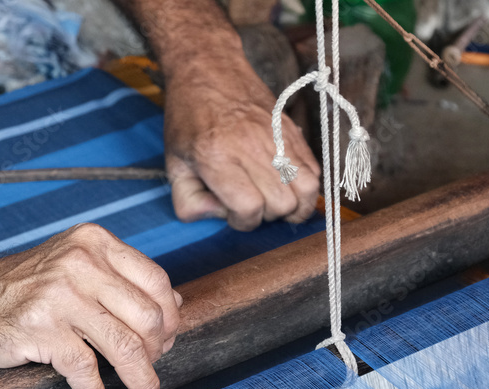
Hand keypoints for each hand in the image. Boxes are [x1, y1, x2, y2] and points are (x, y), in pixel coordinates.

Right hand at [0, 223, 180, 388]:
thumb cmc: (23, 291)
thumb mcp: (74, 266)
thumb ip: (120, 279)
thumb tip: (175, 306)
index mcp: (94, 243)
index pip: (157, 282)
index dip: (170, 319)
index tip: (166, 343)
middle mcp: (80, 263)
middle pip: (148, 318)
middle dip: (158, 354)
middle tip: (149, 372)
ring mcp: (60, 295)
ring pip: (126, 348)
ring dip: (141, 383)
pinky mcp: (40, 328)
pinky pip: (87, 371)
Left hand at [164, 58, 320, 230]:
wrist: (209, 68)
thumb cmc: (188, 118)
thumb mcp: (173, 164)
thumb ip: (188, 202)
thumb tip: (219, 217)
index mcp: (216, 156)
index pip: (248, 208)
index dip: (243, 221)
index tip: (234, 213)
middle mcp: (250, 146)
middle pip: (281, 204)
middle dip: (268, 215)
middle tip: (254, 203)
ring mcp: (276, 137)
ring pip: (307, 190)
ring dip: (295, 205)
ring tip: (278, 201)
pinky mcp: (293, 130)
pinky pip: (315, 170)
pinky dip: (306, 186)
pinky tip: (287, 184)